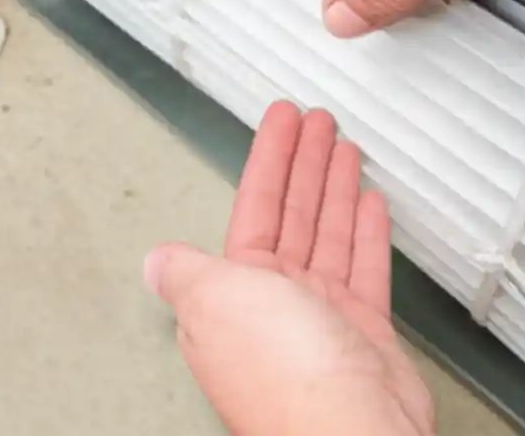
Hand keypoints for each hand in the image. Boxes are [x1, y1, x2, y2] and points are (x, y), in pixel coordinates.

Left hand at [144, 101, 433, 435]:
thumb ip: (186, 271)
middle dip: (304, 163)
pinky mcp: (363, 333)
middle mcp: (273, 303)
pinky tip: (369, 203)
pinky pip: (364, 268)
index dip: (269, 158)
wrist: (350, 432)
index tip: (283, 120)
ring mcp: (320, 318)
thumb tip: (155, 260)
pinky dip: (368, 233)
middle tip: (318, 121)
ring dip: (335, 188)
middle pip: (292, 214)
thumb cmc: (286, 377)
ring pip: (328, 234)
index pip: (253, 206)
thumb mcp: (215, 300)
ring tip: (344, 147)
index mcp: (231, 292)